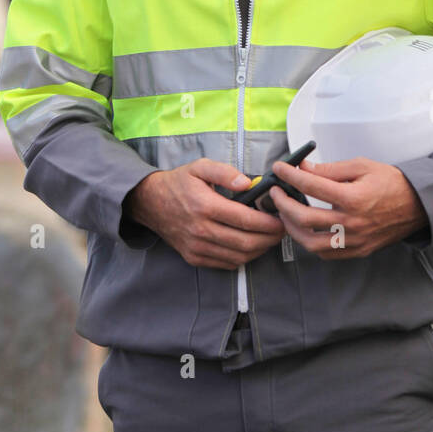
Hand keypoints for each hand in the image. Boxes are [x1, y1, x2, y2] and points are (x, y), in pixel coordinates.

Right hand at [126, 158, 285, 269]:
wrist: (150, 202)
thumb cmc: (179, 183)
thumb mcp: (200, 167)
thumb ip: (224, 172)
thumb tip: (247, 183)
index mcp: (205, 206)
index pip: (246, 220)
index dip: (269, 223)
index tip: (282, 220)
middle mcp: (201, 230)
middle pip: (246, 242)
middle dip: (270, 239)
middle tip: (282, 231)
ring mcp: (197, 247)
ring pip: (238, 256)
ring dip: (260, 250)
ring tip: (270, 239)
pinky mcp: (194, 258)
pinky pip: (226, 264)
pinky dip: (243, 258)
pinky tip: (251, 247)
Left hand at [269, 156, 428, 259]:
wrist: (417, 206)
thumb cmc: (390, 183)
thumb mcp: (361, 166)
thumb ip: (330, 169)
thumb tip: (303, 169)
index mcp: (352, 198)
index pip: (311, 186)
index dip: (290, 176)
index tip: (280, 168)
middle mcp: (351, 223)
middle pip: (304, 218)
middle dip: (283, 203)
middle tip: (276, 192)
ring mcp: (353, 241)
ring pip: (310, 242)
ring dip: (292, 227)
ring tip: (285, 213)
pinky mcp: (357, 251)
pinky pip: (326, 253)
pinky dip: (310, 242)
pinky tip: (305, 229)